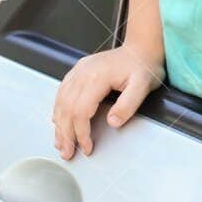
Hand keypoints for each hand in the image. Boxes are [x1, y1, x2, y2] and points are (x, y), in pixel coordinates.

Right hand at [51, 43, 163, 159]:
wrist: (141, 49)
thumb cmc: (143, 67)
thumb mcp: (142, 87)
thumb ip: (127, 105)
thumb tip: (112, 122)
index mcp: (97, 77)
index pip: (80, 111)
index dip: (81, 133)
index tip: (87, 147)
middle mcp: (84, 72)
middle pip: (66, 108)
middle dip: (66, 134)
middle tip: (68, 152)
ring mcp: (79, 70)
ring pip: (60, 100)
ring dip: (59, 124)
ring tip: (61, 143)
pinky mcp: (79, 70)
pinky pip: (62, 92)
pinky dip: (58, 109)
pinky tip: (59, 121)